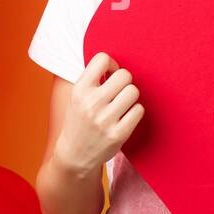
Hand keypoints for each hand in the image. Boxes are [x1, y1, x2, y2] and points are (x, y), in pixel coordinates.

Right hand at [53, 52, 143, 177]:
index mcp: (79, 90)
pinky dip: (135, 112)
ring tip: (121, 105)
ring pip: (133, 91)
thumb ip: (93, 78)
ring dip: (130, 97)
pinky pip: (139, 110)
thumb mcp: (77, 96)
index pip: (102, 59)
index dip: (111, 64)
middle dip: (124, 82)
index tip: (110, 74)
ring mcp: (105, 120)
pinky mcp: (118, 134)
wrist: (74, 154)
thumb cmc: (80, 119)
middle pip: (124, 75)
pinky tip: (125, 117)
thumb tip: (117, 62)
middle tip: (118, 92)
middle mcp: (91, 103)